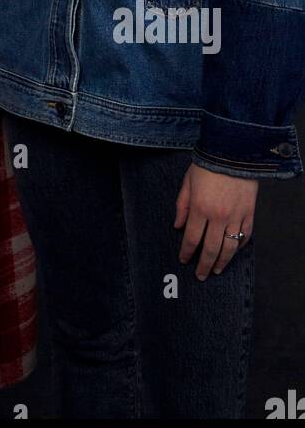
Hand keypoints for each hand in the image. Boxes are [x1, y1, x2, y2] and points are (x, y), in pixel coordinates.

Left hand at [173, 163, 257, 278]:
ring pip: (229, 247)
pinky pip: (245, 235)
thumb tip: (178, 226)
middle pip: (210, 248)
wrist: (233, 152)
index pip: (192, 238)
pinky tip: (233, 251)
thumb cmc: (207, 165)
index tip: (183, 260)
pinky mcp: (249, 213)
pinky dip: (239, 246)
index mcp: (200, 208)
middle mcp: (218, 216)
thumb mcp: (187, 182)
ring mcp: (236, 216)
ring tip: (216, 270)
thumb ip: (182, 205)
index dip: (187, 252)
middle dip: (203, 265)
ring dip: (222, 261)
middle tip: (200, 275)